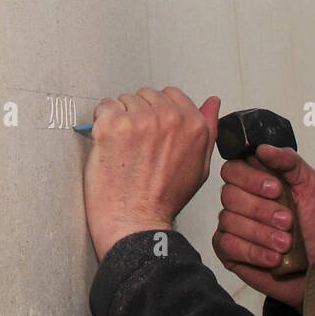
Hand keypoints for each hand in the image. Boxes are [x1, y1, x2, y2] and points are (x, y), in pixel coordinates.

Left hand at [82, 87, 220, 261]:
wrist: (135, 221)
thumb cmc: (164, 199)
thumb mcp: (200, 165)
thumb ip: (209, 129)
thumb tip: (213, 104)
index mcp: (194, 124)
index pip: (172, 95)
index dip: (159, 112)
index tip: (152, 129)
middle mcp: (170, 117)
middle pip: (147, 95)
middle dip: (140, 113)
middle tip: (136, 142)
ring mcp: (140, 120)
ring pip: (125, 100)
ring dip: (121, 118)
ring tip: (123, 147)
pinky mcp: (113, 125)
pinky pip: (104, 106)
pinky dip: (102, 121)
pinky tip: (109, 142)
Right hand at [212, 144, 314, 309]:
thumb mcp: (310, 184)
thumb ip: (289, 161)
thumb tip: (263, 148)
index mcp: (255, 180)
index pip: (233, 168)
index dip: (251, 178)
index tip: (275, 189)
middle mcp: (240, 200)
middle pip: (229, 194)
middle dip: (261, 209)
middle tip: (287, 220)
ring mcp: (231, 225)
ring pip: (229, 220)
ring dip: (261, 233)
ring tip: (286, 243)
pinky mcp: (228, 251)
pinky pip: (228, 245)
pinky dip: (253, 251)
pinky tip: (274, 257)